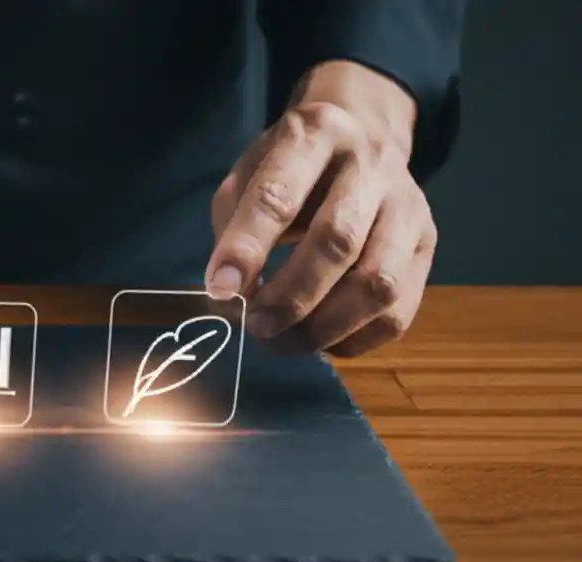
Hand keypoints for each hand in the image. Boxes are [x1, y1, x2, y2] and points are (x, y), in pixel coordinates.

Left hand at [206, 61, 437, 356]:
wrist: (364, 134)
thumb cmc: (290, 165)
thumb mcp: (248, 172)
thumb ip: (233, 227)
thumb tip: (234, 293)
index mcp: (315, 134)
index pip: (279, 196)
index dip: (247, 248)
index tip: (221, 289)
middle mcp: (371, 165)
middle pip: (338, 241)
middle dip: (291, 297)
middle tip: (257, 326)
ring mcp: (408, 205)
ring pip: (378, 283)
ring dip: (325, 327)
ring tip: (285, 340)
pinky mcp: (426, 243)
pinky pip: (399, 310)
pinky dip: (356, 338)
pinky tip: (323, 338)